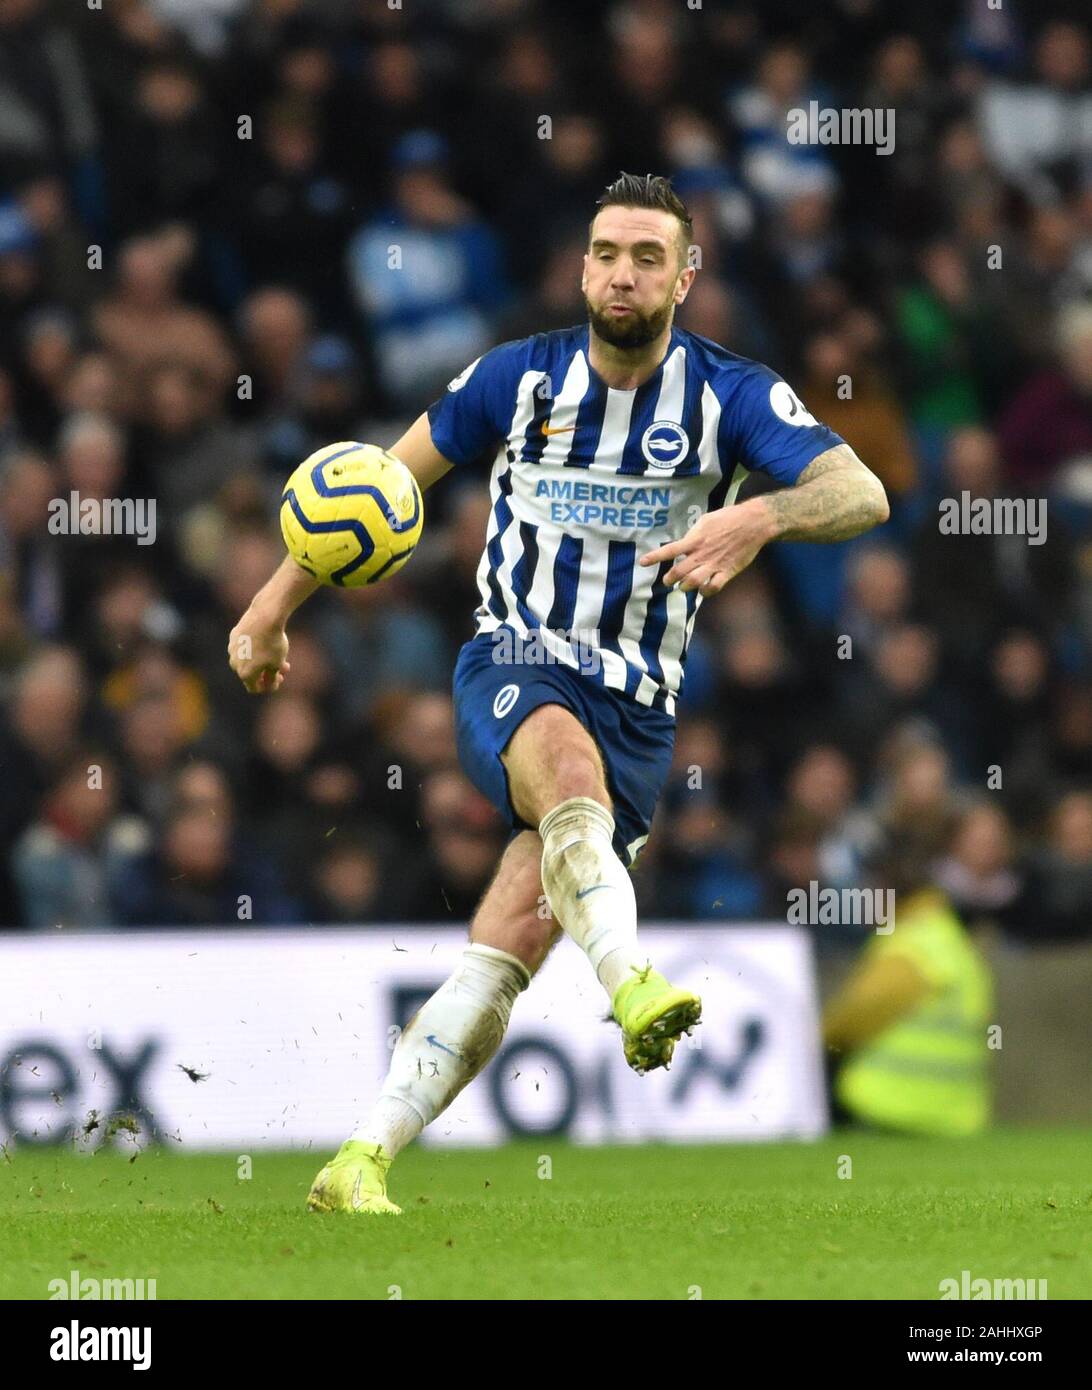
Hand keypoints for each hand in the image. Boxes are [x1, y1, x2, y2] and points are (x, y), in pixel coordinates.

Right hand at [228, 606, 290, 693]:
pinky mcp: (233, 636)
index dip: (267, 686)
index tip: (279, 679)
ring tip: (277, 654)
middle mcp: (234, 663)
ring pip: (247, 659)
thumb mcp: (277, 663)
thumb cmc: (273, 643)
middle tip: (281, 668)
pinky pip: (244, 646)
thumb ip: (272, 677)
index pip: (254, 688)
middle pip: (250, 673)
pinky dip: (254, 647)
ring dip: (260, 660)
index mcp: (244, 674)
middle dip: (266, 672)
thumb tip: (269, 685)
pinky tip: (265, 641)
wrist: (265, 617)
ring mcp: (232, 649)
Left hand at [640, 499, 776, 595]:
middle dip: (670, 579)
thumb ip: (693, 534)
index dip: (655, 557)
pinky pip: (713, 588)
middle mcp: (702, 554)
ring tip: (683, 586)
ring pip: (693, 583)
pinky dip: (706, 592)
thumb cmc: (729, 518)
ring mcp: (714, 564)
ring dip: (684, 587)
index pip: (670, 550)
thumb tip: (684, 542)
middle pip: (679, 572)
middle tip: (667, 581)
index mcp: (695, 539)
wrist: (753, 523)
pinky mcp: (727, 571)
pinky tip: (703, 590)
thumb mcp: (706, 520)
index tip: (643, 562)